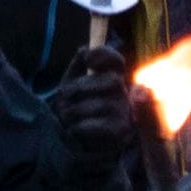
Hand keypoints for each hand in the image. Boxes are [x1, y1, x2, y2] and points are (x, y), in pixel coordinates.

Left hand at [50, 43, 133, 166]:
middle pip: (113, 80)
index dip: (106, 55)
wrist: (72, 141)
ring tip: (66, 117)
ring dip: (76, 111)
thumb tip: (85, 49)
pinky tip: (75, 129)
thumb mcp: (70, 84)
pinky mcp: (121, 132)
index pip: (116, 61)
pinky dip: (82, 127)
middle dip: (83, 87)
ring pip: (103, 104)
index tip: (89, 59)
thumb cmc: (73, 108)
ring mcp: (125, 113)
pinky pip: (101, 125)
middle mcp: (124, 94)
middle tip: (64, 97)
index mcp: (110, 78)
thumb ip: (77, 66)